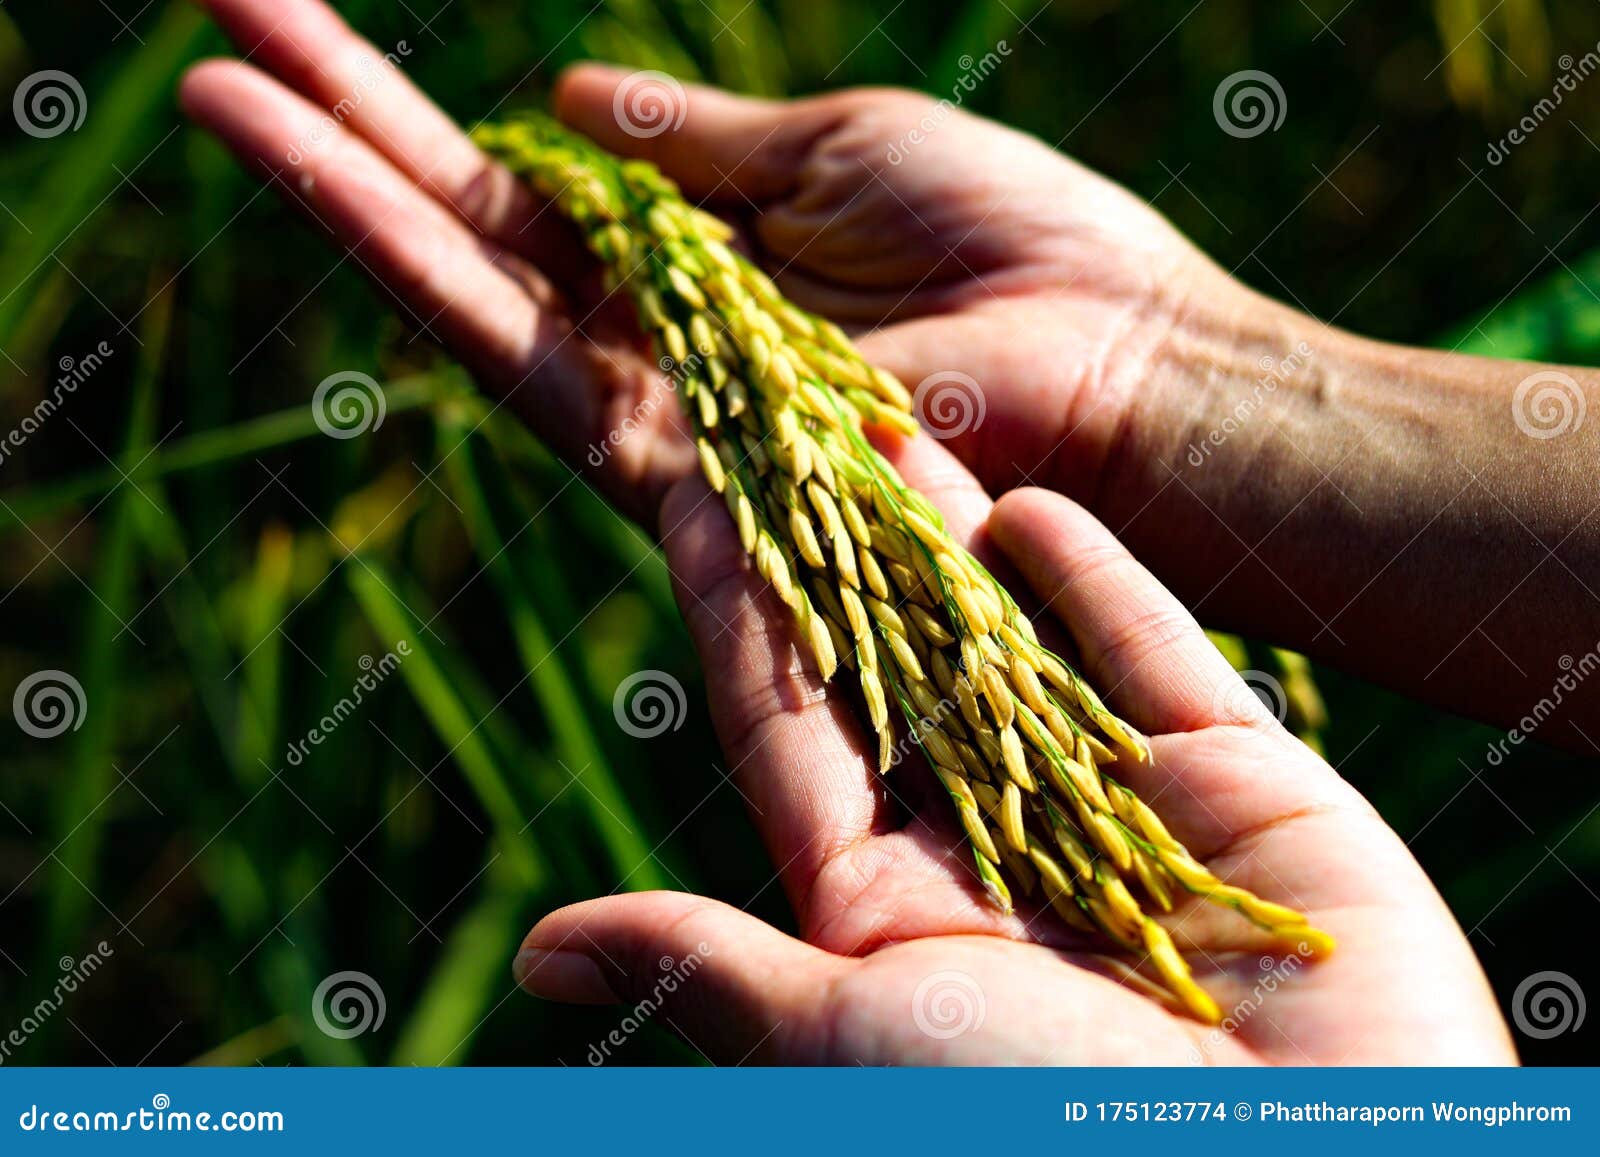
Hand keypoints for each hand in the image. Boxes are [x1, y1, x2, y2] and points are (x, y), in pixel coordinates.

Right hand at [178, 0, 1206, 530]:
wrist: (1123, 376)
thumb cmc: (1021, 250)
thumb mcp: (840, 150)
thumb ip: (689, 144)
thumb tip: (559, 99)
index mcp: (697, 263)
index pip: (525, 184)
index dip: (422, 108)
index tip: (313, 18)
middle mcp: (652, 341)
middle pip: (468, 229)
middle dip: (345, 127)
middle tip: (216, 24)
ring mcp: (651, 404)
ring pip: (460, 286)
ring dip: (335, 182)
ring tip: (214, 85)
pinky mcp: (668, 456)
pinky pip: (518, 351)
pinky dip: (415, 263)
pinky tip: (320, 176)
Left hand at [514, 478, 1513, 1063]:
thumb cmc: (1043, 1124)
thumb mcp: (847, 1043)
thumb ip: (711, 967)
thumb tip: (539, 953)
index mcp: (895, 922)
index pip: (791, 735)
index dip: (735, 616)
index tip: (687, 498)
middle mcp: (1000, 861)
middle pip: (895, 673)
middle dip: (832, 554)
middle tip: (778, 431)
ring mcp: (1121, 817)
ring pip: (1013, 648)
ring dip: (947, 544)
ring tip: (889, 426)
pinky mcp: (1239, 790)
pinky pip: (1152, 661)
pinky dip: (1094, 584)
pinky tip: (1027, 504)